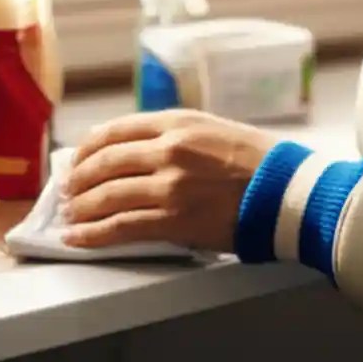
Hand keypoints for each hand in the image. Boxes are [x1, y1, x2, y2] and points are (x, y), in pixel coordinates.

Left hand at [61, 110, 276, 251]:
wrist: (294, 193)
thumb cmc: (267, 165)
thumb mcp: (221, 132)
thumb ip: (183, 137)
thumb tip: (146, 154)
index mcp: (180, 123)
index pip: (115, 131)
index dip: (88, 148)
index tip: (78, 159)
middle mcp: (170, 149)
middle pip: (104, 162)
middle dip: (78, 180)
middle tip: (69, 191)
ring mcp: (171, 185)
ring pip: (106, 196)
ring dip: (81, 208)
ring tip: (71, 217)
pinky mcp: (175, 220)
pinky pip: (121, 227)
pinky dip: (92, 234)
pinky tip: (77, 238)